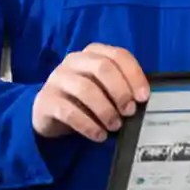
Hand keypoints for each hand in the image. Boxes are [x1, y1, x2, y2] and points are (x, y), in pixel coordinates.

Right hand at [31, 43, 148, 141]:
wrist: (49, 114)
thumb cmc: (84, 100)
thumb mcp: (103, 89)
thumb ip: (121, 88)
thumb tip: (144, 101)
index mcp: (92, 53)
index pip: (118, 55)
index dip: (134, 75)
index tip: (144, 97)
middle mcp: (73, 61)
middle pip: (102, 67)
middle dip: (120, 91)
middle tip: (130, 112)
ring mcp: (57, 79)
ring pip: (85, 88)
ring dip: (105, 110)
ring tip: (115, 126)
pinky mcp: (46, 100)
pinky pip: (69, 111)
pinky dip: (88, 125)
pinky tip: (99, 136)